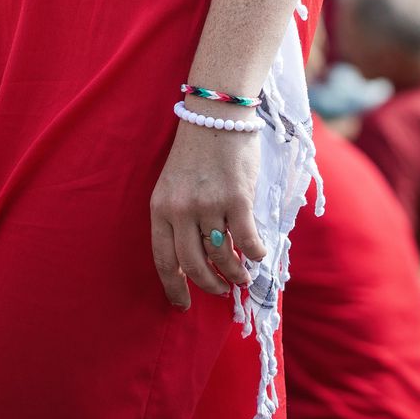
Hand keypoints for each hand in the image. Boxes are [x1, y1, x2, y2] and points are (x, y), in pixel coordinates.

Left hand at [150, 119, 263, 309]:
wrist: (216, 112)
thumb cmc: (195, 150)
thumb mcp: (174, 185)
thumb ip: (179, 218)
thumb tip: (195, 259)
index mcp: (161, 207)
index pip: (164, 259)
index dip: (174, 287)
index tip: (182, 306)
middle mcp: (182, 209)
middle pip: (194, 264)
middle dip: (209, 285)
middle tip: (220, 291)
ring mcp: (209, 204)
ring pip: (223, 256)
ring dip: (235, 272)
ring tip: (242, 275)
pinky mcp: (237, 197)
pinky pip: (247, 240)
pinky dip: (255, 253)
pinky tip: (259, 254)